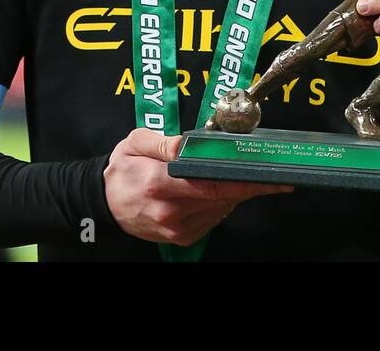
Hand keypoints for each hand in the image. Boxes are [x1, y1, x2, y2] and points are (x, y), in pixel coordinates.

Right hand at [103, 129, 291, 245]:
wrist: (104, 204)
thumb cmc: (122, 170)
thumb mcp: (134, 144)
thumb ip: (163, 142)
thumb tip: (189, 144)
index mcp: (159, 184)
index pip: (211, 183)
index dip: (244, 180)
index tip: (270, 174)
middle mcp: (170, 211)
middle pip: (222, 198)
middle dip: (250, 185)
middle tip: (275, 174)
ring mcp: (177, 229)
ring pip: (221, 209)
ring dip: (237, 194)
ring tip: (246, 176)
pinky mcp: (182, 238)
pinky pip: (213, 219)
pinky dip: (223, 204)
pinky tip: (222, 191)